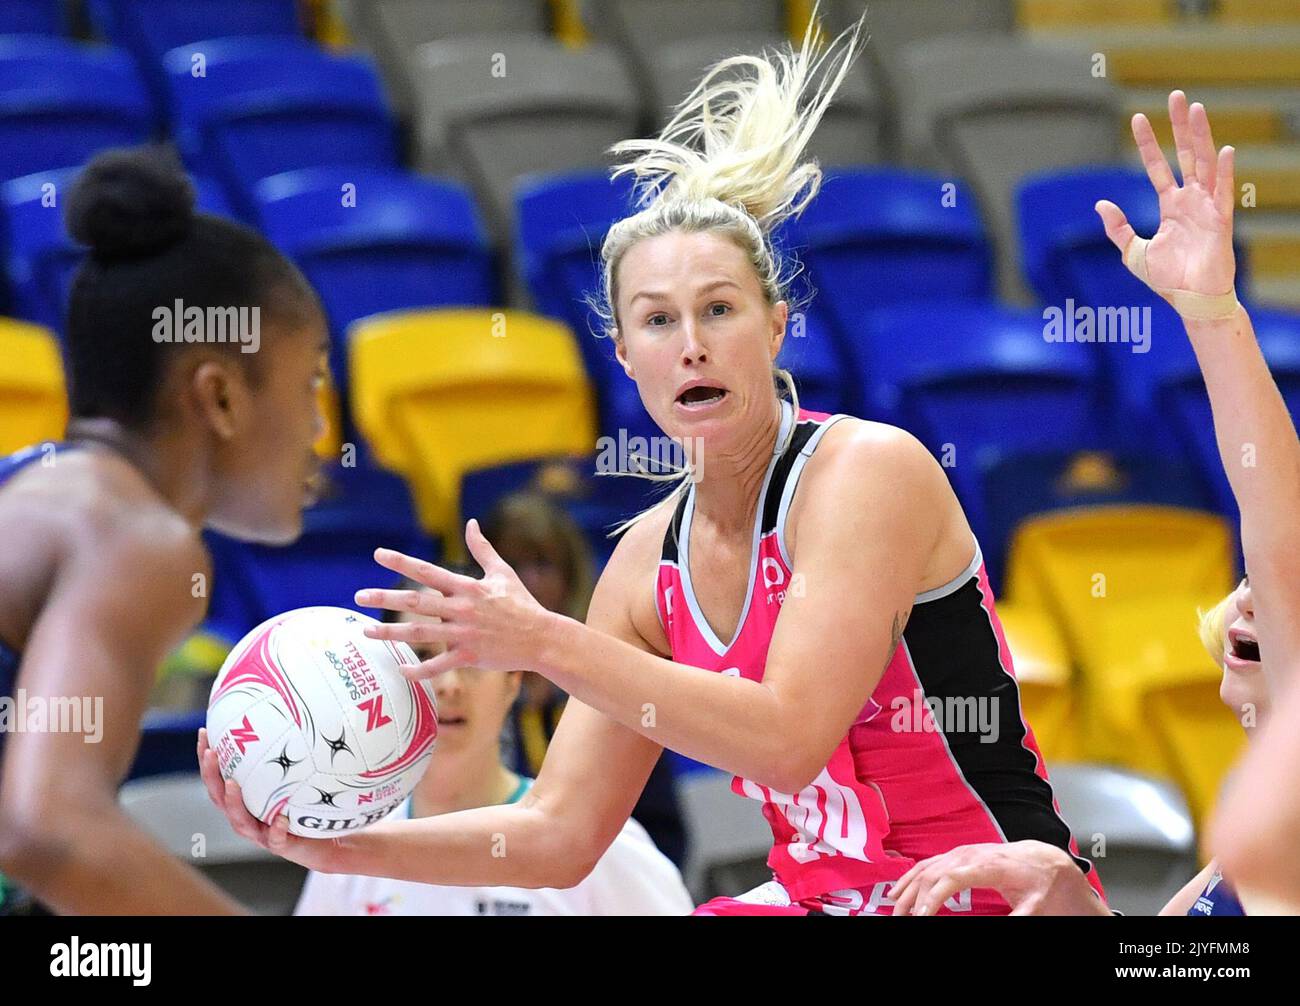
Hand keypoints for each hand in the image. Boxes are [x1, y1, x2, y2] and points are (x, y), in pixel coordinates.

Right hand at [196, 727, 349, 873]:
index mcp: (243, 801)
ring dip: (234, 802)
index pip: (217, 778)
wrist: (321, 841)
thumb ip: (285, 754)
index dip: (207, 758)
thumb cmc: (303, 806)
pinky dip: (274, 829)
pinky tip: (280, 819)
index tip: (204, 732)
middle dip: (212, 776)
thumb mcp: (294, 777)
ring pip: (240, 821)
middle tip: (212, 753)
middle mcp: (246, 817)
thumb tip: (291, 713)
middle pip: (219, 798)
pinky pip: (275, 839)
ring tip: (233, 783)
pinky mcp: (280, 845)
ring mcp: (261, 833)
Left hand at [354, 518, 556, 676]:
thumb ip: (483, 548)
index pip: (428, 572)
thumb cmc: (522, 604)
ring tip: (366, 632)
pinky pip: (438, 665)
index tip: (378, 555)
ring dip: (391, 633)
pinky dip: (419, 670)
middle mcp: (462, 609)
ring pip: (421, 634)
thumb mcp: (503, 572)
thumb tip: (471, 523)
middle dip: (385, 599)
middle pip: (417, 603)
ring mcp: (465, 634)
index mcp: (468, 587)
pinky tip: (400, 670)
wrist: (542, 638)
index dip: (402, 562)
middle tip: (359, 596)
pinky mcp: (470, 657)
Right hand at [890, 840, 1110, 915]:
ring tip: (895, 910)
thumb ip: (1017, 919)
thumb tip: (1002, 928)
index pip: (952, 878)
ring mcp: (961, 853)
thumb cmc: (1039, 884)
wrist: (1043, 860)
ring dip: (906, 889)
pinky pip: (928, 864)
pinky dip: (910, 877)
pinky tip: (898, 891)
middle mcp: (970, 855)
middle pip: (933, 874)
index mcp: (988, 866)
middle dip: (913, 898)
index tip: (921, 917)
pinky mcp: (958, 855)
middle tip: (903, 919)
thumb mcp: (1035, 906)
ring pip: (926, 868)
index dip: (933, 898)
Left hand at [1096, 90, 1236, 303]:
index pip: (1157, 166)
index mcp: (1172, 206)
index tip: (1136, 118)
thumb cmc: (1168, 279)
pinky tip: (1224, 150)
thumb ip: (1118, 228)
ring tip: (1196, 109)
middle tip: (1177, 95)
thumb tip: (1100, 204)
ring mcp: (1208, 207)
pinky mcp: (1221, 221)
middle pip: (1186, 154)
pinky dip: (1225, 171)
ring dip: (1201, 136)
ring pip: (1205, 163)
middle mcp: (1191, 200)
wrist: (1191, 300)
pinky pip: (1223, 192)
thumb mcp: (1133, 253)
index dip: (1148, 143)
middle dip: (1180, 125)